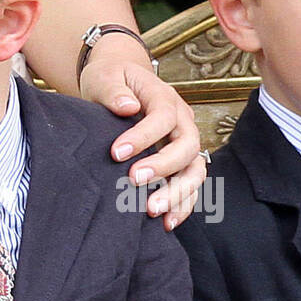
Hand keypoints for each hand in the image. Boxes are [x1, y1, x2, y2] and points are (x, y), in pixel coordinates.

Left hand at [78, 35, 205, 231]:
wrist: (121, 82)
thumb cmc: (112, 80)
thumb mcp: (106, 77)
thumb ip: (113, 91)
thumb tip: (127, 107)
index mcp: (164, 97)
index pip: (163, 117)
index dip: (143, 136)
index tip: (116, 153)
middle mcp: (182, 121)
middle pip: (187, 146)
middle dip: (163, 167)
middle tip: (134, 180)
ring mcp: (185, 143)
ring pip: (195, 170)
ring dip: (178, 192)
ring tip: (153, 210)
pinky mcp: (181, 162)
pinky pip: (191, 186)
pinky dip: (183, 205)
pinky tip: (167, 223)